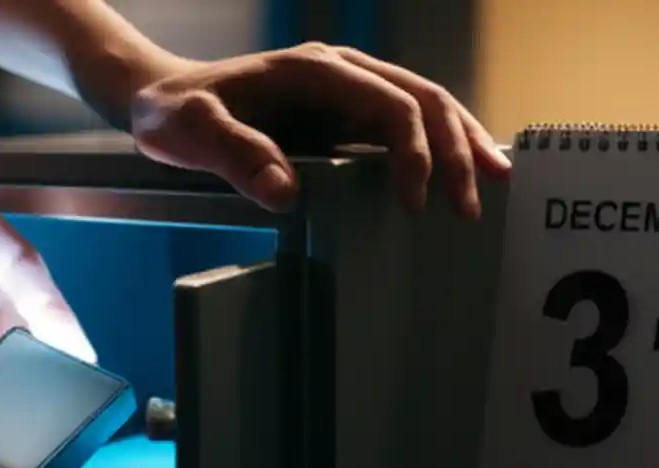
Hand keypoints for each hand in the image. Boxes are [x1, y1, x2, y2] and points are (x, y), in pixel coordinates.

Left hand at [128, 43, 511, 216]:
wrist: (163, 98)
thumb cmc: (176, 114)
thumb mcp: (192, 132)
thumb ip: (235, 155)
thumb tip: (286, 193)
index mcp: (316, 70)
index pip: (390, 106)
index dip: (413, 154)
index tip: (416, 205)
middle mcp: (342, 71)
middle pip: (424, 99)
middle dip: (456, 151)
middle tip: (472, 206)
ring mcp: (347, 89)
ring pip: (426, 105)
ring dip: (462, 143)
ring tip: (495, 184)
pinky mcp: (345, 111)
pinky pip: (406, 121)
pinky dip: (441, 145)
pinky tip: (460, 173)